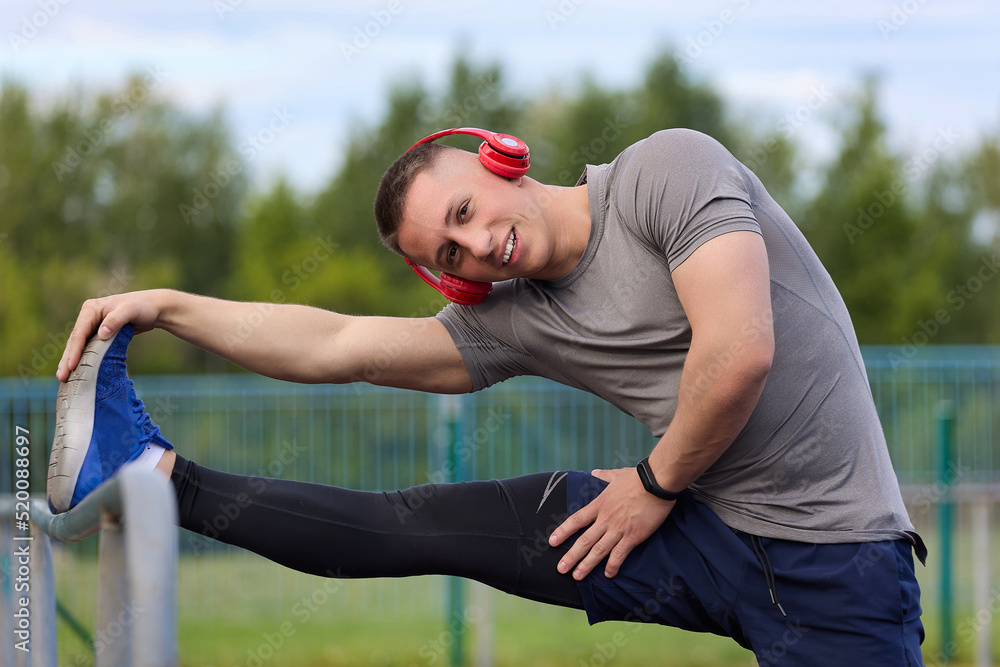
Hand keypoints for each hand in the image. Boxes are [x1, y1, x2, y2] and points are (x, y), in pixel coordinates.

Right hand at [56, 289, 167, 381]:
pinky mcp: (99, 335)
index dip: (75, 350)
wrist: (153, 308)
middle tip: (61, 377)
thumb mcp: (130, 310)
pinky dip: (82, 360)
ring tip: (64, 378)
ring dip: (71, 362)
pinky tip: (77, 372)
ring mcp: (92, 327)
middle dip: (68, 359)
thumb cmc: (142, 307)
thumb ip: (116, 320)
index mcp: (91, 309)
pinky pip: (88, 349)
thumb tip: (101, 334)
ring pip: (79, 347)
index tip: (71, 365)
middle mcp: (88, 317)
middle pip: (75, 341)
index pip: (80, 332)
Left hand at [548, 466, 674, 579]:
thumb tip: (595, 472)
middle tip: (561, 569)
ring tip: (577, 576)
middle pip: (584, 540)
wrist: (656, 483)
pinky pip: (620, 554)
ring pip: (599, 550)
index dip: (563, 531)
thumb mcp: (617, 475)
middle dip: (571, 556)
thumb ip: (604, 475)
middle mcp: (605, 519)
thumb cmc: (638, 478)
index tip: (552, 541)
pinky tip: (608, 575)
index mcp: (599, 504)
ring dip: (587, 565)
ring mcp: (618, 528)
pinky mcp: (633, 536)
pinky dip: (613, 566)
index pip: (576, 520)